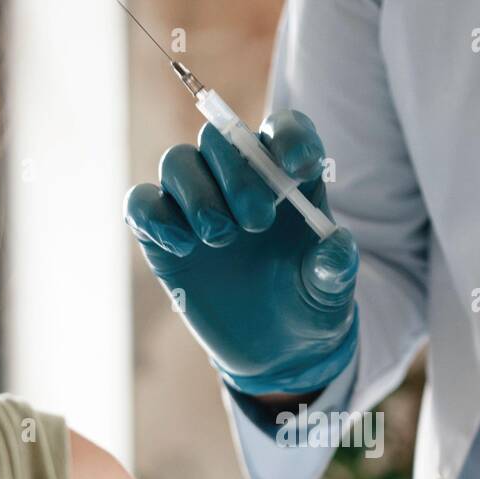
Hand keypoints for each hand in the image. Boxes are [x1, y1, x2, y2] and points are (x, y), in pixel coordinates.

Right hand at [124, 109, 358, 395]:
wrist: (277, 348)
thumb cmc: (310, 305)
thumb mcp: (332, 292)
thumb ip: (336, 267)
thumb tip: (337, 245)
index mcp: (288, 178)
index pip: (284, 129)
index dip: (288, 136)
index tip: (297, 166)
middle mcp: (240, 180)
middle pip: (220, 139)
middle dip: (236, 175)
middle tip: (257, 224)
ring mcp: (198, 204)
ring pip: (177, 162)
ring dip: (197, 194)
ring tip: (219, 237)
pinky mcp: (164, 234)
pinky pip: (141, 204)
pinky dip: (154, 216)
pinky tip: (182, 247)